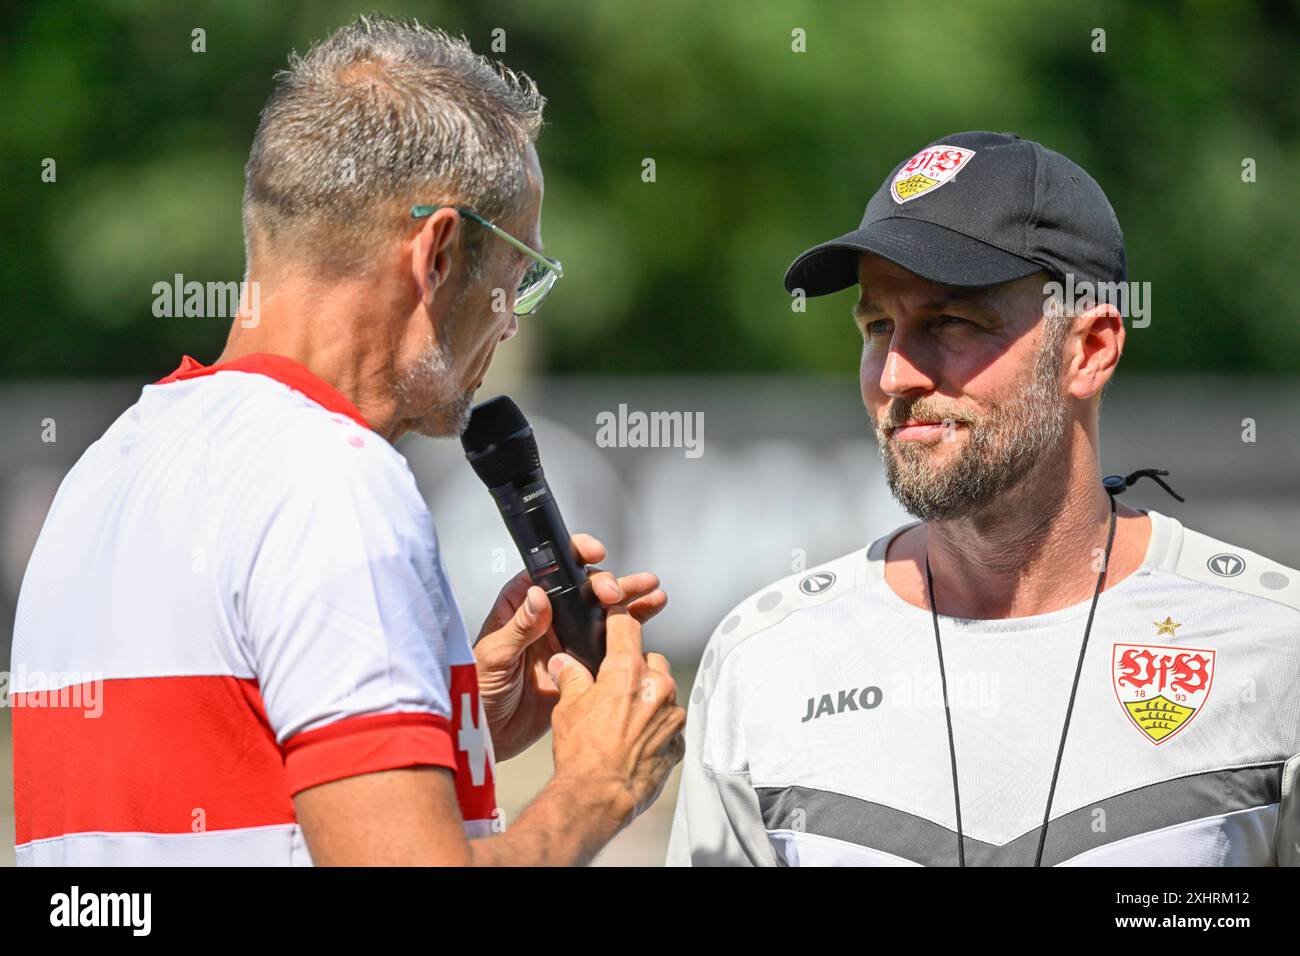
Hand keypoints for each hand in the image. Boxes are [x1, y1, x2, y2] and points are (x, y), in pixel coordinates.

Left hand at [475, 533, 666, 760]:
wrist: (491, 735)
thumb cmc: (479, 691)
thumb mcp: (493, 657)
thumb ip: (517, 629)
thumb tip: (537, 597)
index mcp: (521, 606)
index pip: (549, 570)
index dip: (573, 556)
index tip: (593, 554)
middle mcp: (548, 618)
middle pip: (583, 588)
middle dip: (606, 583)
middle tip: (618, 592)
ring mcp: (568, 639)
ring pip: (603, 610)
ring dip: (630, 597)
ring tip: (652, 591)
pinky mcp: (584, 663)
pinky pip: (612, 640)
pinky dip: (633, 625)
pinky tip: (651, 612)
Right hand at [547, 607, 685, 826]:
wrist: (599, 796)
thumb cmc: (582, 752)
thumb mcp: (568, 707)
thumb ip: (571, 677)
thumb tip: (564, 664)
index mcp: (627, 671)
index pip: (627, 627)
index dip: (618, 617)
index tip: (616, 612)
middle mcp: (656, 686)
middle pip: (650, 660)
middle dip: (634, 669)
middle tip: (612, 688)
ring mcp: (672, 714)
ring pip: (663, 691)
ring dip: (647, 698)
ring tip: (622, 720)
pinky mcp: (678, 741)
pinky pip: (669, 722)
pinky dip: (656, 726)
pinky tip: (635, 740)